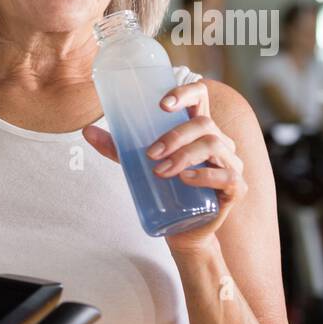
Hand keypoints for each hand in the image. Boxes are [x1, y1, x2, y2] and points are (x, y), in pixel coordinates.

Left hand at [82, 80, 244, 254]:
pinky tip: (186, 179)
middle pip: (204, 124)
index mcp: (197, 129)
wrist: (182, 230)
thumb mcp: (137, 165)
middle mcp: (218, 141)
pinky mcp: (235, 188)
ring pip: (214, 145)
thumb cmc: (165, 190)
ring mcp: (230, 163)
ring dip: (185, 156)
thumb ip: (117, 148)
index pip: (200, 97)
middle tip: (150, 154)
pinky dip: (206, 176)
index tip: (162, 105)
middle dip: (175, 136)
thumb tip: (86, 130)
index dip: (186, 93)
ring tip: (160, 171)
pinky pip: (228, 176)